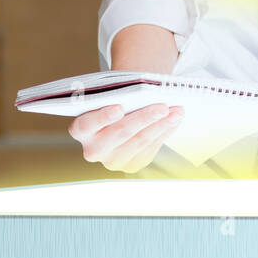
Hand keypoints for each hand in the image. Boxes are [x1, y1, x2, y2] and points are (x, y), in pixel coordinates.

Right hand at [69, 102, 184, 173]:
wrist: (121, 118)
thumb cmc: (115, 101)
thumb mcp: (111, 97)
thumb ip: (120, 96)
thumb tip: (146, 92)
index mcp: (81, 130)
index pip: (87, 124)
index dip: (102, 117)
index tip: (119, 108)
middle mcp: (93, 149)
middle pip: (119, 133)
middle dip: (143, 118)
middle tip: (162, 107)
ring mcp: (112, 160)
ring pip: (139, 141)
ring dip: (161, 125)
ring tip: (176, 111)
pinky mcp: (131, 165)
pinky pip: (150, 148)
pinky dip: (164, 132)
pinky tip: (174, 121)